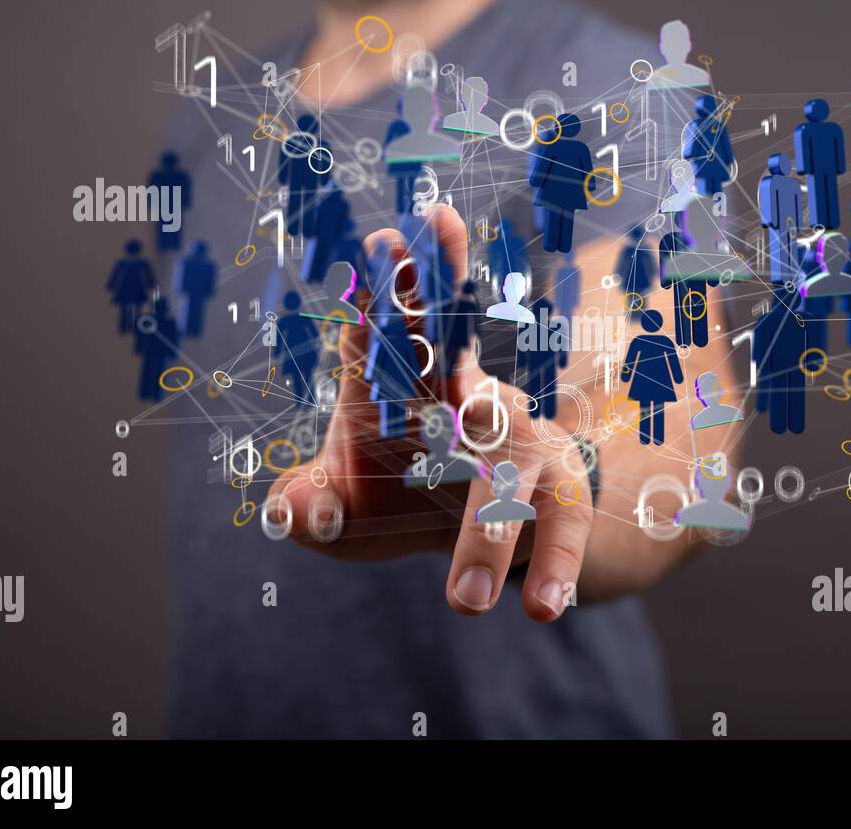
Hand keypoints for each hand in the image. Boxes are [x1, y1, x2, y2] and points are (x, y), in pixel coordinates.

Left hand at [266, 205, 593, 620]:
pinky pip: (560, 523)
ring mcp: (514, 438)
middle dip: (435, 307)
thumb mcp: (346, 509)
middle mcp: (459, 396)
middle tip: (420, 260)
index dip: (387, 292)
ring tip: (462, 600)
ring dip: (485, 528)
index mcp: (397, 387)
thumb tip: (289, 511)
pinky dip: (552, 564)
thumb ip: (310, 509)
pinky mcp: (555, 487)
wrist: (485, 525)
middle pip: (448, 352)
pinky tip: (542, 609)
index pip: (386, 336)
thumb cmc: (402, 496)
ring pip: (501, 464)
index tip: (386, 240)